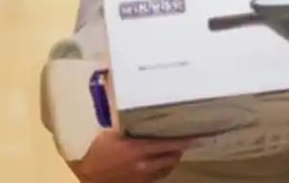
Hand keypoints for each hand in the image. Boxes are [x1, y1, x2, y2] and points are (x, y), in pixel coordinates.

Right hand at [69, 130, 189, 182]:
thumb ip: (126, 126)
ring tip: (175, 149)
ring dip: (173, 159)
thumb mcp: (109, 135)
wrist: (87, 177)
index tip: (201, 136)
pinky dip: (163, 168)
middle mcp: (145, 164)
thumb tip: (136, 111)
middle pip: (173, 157)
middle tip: (186, 139)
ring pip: (168, 168)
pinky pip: (158, 176)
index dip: (187, 141)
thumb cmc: (97, 153)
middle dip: (181, 148)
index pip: (170, 144)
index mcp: (138, 149)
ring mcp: (143, 177)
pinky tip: (161, 161)